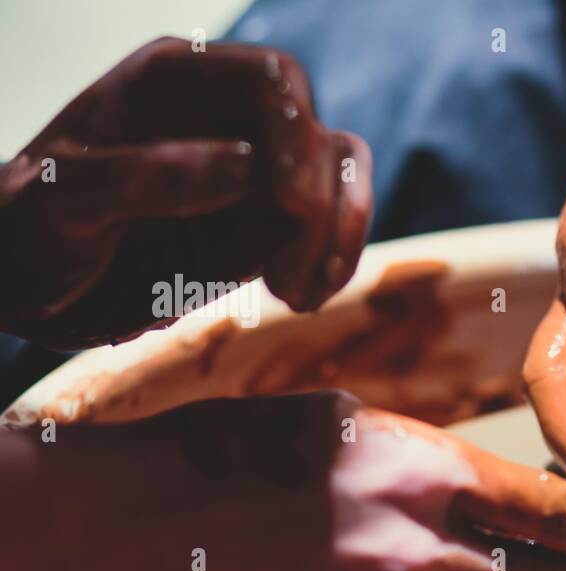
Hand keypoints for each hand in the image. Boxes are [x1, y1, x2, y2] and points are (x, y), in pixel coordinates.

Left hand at [0, 37, 372, 348]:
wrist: (28, 286)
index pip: (270, 84)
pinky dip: (333, 264)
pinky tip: (303, 299)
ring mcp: (255, 174)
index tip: (290, 203)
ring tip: (296, 297)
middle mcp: (226, 118)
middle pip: (317, 137)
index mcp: (174, 82)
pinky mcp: (269, 226)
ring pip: (340, 180)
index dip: (294, 136)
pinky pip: (329, 232)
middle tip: (282, 282)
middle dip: (319, 208)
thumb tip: (247, 167)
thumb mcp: (64, 202)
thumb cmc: (26, 230)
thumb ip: (146, 177)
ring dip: (339, 238)